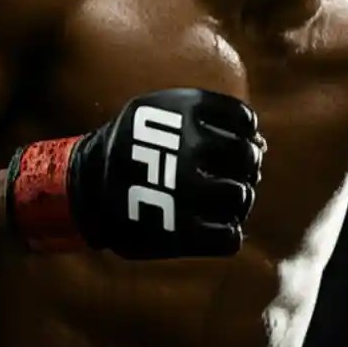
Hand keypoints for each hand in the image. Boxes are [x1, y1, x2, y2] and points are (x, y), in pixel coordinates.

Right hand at [9, 88, 264, 257]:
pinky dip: (226, 234)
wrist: (85, 187)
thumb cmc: (136, 146)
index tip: (227, 147)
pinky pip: (229, 237)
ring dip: (237, 200)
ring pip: (242, 196)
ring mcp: (186, 189)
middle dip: (245, 169)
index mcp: (188, 109)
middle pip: (249, 159)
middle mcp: (191, 145)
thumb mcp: (164, 112)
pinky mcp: (179, 230)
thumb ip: (212, 120)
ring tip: (218, 201)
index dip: (244, 136)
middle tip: (227, 176)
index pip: (246, 122)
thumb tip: (263, 145)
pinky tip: (211, 227)